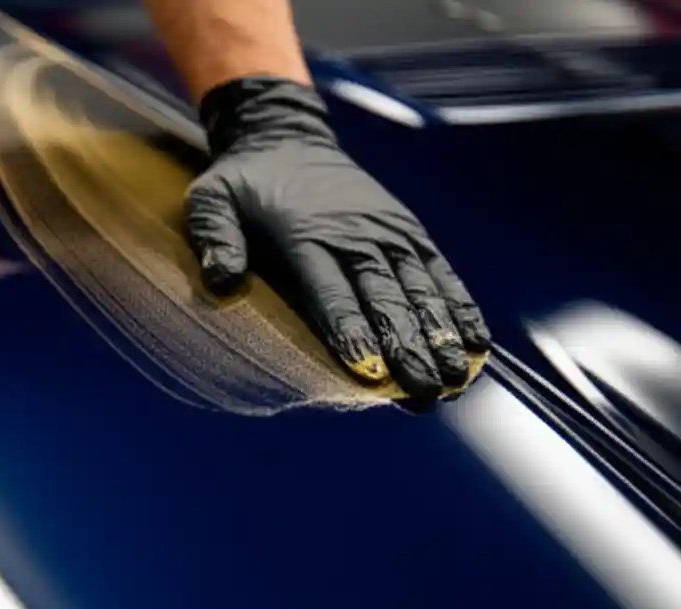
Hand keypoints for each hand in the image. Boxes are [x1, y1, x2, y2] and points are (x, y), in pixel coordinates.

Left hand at [188, 78, 490, 400]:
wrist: (285, 137)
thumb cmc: (243, 182)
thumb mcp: (211, 199)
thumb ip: (215, 238)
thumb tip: (221, 281)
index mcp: (305, 235)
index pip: (331, 293)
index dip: (352, 333)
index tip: (370, 372)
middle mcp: (354, 235)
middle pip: (385, 298)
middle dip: (407, 347)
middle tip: (425, 391)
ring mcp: (387, 233)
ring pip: (419, 289)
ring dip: (441, 335)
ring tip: (457, 378)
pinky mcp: (408, 231)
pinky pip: (440, 272)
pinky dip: (460, 306)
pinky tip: (477, 344)